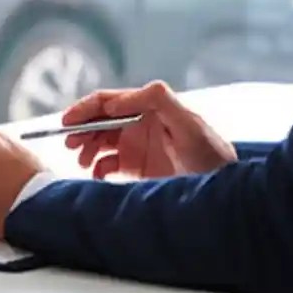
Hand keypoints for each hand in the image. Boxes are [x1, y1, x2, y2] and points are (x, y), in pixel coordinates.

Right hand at [63, 81, 236, 179]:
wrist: (224, 192)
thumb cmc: (212, 154)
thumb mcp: (189, 123)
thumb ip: (158, 100)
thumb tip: (116, 100)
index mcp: (148, 107)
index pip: (108, 101)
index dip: (84, 108)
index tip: (68, 122)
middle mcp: (138, 124)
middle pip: (98, 121)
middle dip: (80, 130)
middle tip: (70, 144)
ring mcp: (136, 146)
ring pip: (98, 142)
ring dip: (85, 149)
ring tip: (82, 161)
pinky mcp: (135, 168)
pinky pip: (106, 165)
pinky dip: (96, 169)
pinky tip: (97, 175)